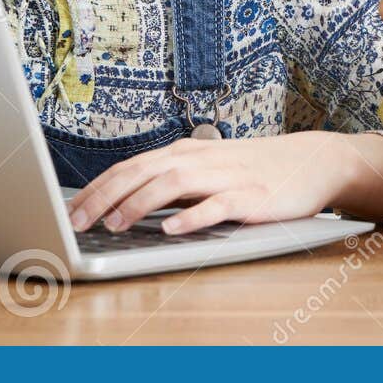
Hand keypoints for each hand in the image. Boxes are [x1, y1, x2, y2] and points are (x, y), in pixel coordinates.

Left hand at [67, 132, 348, 235]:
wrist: (313, 161)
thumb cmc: (255, 168)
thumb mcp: (208, 169)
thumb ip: (171, 181)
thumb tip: (123, 203)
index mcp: (186, 152)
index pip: (130, 166)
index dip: (96, 187)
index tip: (69, 211)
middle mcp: (201, 159)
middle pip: (142, 171)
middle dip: (104, 196)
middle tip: (76, 222)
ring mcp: (227, 176)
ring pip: (173, 183)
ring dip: (139, 204)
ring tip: (115, 224)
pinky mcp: (252, 197)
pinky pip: (217, 205)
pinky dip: (192, 216)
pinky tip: (172, 229)